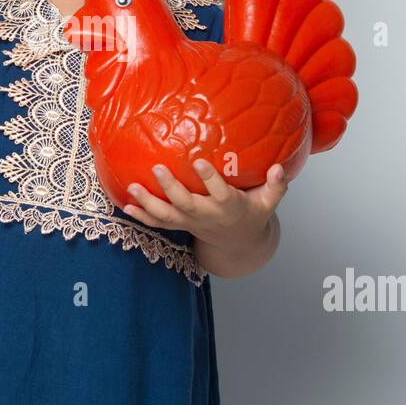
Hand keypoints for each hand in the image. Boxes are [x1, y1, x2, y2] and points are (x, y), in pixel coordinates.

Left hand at [122, 160, 290, 249]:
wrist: (237, 243)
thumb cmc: (252, 213)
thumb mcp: (269, 202)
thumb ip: (276, 185)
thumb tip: (279, 167)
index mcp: (229, 207)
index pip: (220, 193)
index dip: (210, 179)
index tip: (198, 161)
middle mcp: (207, 215)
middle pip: (186, 204)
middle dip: (171, 188)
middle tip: (157, 168)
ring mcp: (191, 222)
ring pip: (167, 216)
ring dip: (148, 203)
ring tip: (133, 187)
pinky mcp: (180, 225)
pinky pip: (158, 223)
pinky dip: (142, 216)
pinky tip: (126, 205)